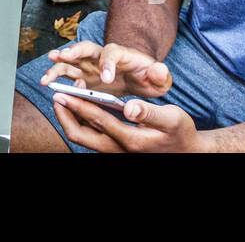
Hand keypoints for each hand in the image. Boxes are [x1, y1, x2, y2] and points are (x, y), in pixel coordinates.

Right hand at [41, 40, 172, 98]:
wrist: (140, 79)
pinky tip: (50, 86)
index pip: (112, 53)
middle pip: (85, 48)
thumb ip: (160, 74)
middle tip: (61, 57)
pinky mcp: (83, 77)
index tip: (106, 78)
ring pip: (71, 62)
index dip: (107, 64)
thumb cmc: (149, 78)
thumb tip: (158, 69)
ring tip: (46, 78)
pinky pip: (67, 76)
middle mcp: (102, 56)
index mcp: (121, 54)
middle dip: (72, 51)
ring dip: (58, 67)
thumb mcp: (160, 79)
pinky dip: (57, 79)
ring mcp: (90, 66)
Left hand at [53, 93, 200, 152]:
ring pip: (83, 136)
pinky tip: (81, 105)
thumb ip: (150, 113)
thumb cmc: (180, 132)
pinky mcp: (114, 147)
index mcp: (130, 140)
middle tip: (57, 95)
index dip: (77, 106)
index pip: (97, 121)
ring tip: (66, 97)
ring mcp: (114, 150)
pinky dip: (81, 121)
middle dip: (64, 116)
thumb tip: (130, 107)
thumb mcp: (172, 118)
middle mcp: (118, 148)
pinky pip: (90, 136)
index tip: (62, 93)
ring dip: (71, 118)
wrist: (186, 151)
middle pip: (80, 135)